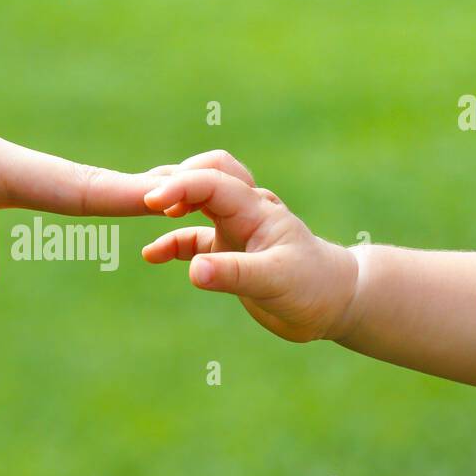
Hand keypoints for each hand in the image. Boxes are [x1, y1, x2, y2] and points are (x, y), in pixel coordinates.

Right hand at [140, 150, 357, 342]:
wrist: (333, 303)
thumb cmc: (313, 286)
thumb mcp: (274, 280)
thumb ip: (233, 274)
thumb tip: (193, 271)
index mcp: (256, 209)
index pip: (212, 183)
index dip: (180, 186)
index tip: (151, 201)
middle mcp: (244, 211)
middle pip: (207, 172)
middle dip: (176, 179)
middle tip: (146, 196)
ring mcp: (235, 229)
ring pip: (198, 201)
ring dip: (174, 203)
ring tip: (142, 212)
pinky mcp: (228, 252)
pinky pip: (193, 239)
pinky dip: (172, 243)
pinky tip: (152, 255)